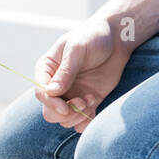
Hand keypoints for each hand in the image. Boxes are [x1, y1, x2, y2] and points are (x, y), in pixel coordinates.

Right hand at [34, 17, 130, 132]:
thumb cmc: (92, 37)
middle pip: (50, 112)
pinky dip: (86, 120)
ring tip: (91, 99)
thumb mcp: (77, 49)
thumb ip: (66, 71)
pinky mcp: (87, 101)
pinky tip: (95, 105)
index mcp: (47, 69)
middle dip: (65, 113)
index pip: (41, 93)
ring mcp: (71, 95)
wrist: (116, 40)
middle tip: (81, 103)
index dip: (51, 103)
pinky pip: (81, 122)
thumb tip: (51, 92)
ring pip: (65, 120)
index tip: (65, 108)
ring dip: (78, 116)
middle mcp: (56, 85)